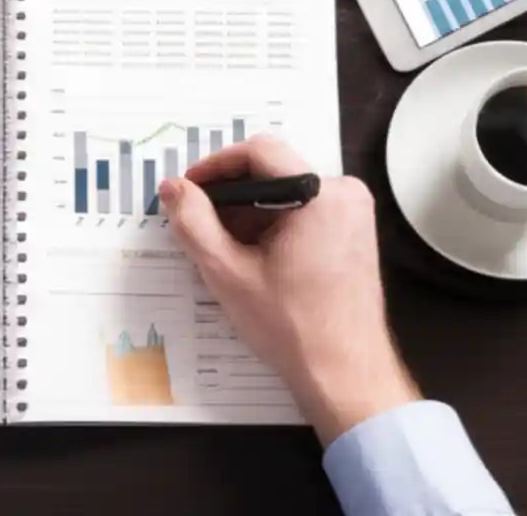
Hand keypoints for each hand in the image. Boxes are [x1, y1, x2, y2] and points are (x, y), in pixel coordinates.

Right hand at [157, 135, 418, 444]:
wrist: (345, 374)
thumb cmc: (294, 328)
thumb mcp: (228, 273)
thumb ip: (194, 223)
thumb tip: (173, 188)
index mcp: (321, 195)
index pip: (259, 151)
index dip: (215, 166)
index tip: (188, 190)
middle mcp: (345, 194)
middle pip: (273, 171)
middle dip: (231, 196)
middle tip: (199, 225)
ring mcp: (353, 214)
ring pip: (285, 193)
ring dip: (249, 214)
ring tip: (224, 250)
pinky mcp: (352, 233)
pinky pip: (303, 211)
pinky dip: (272, 226)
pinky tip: (252, 259)